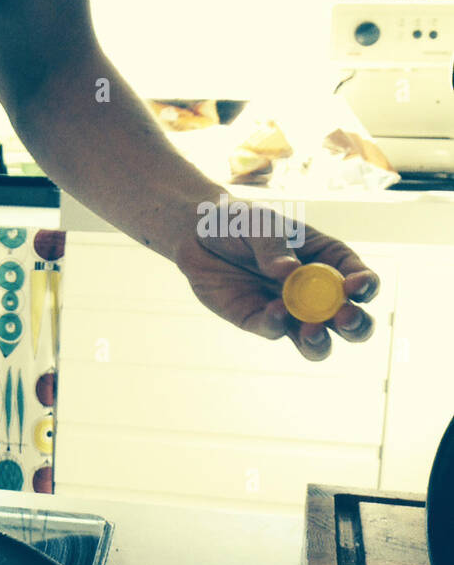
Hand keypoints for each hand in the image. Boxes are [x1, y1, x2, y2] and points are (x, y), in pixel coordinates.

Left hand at [177, 197, 379, 360]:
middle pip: (351, 321)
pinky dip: (277, 325)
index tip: (356, 286)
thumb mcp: (261, 225)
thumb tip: (289, 271)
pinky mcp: (261, 321)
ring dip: (321, 342)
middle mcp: (316, 292)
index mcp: (329, 260)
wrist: (198, 235)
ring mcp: (291, 311)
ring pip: (318, 340)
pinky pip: (276, 331)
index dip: (366, 286)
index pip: (360, 279)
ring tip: (311, 332)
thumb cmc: (241, 222)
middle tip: (345, 318)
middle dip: (356, 325)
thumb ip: (275, 247)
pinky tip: (274, 311)